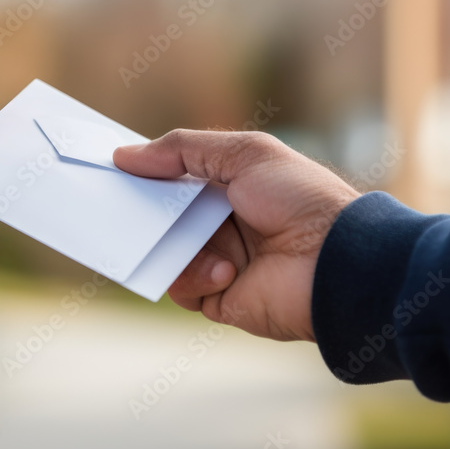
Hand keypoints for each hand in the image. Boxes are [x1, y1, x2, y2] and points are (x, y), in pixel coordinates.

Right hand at [113, 130, 358, 341]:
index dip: (146, 173)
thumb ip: (183, 150)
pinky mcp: (219, 298)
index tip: (112, 166)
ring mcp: (219, 261)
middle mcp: (222, 223)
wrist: (337, 264)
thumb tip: (125, 156)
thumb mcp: (245, 154)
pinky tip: (226, 272)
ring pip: (164, 253)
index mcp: (231, 185)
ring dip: (175, 246)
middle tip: (113, 203)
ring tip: (199, 242)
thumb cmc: (301, 200)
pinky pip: (180, 287)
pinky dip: (193, 277)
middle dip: (141, 210)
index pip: (175, 177)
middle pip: (162, 216)